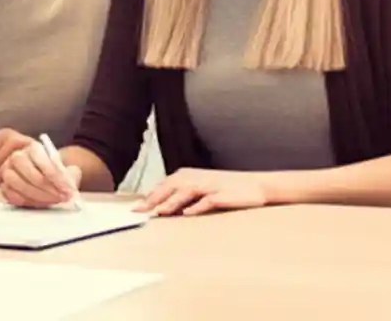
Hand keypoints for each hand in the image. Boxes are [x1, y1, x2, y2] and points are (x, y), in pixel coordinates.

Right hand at [0, 142, 81, 208]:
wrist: (46, 177)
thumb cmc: (56, 173)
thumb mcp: (68, 170)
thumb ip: (71, 175)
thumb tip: (70, 185)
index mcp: (34, 148)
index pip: (42, 160)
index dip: (55, 177)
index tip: (68, 190)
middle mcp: (18, 156)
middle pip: (28, 171)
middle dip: (46, 188)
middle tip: (60, 197)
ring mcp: (8, 170)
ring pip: (15, 182)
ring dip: (35, 195)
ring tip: (50, 200)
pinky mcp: (4, 185)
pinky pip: (10, 194)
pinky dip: (25, 200)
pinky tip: (38, 203)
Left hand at [135, 168, 269, 216]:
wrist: (256, 186)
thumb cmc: (224, 188)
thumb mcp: (200, 187)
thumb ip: (181, 194)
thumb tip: (159, 205)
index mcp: (188, 175)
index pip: (164, 185)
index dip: (149, 196)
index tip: (135, 208)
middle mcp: (196, 178)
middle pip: (171, 187)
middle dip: (154, 199)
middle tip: (139, 211)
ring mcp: (210, 186)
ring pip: (186, 192)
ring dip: (172, 202)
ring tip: (159, 212)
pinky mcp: (222, 195)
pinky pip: (207, 201)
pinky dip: (196, 206)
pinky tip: (187, 214)